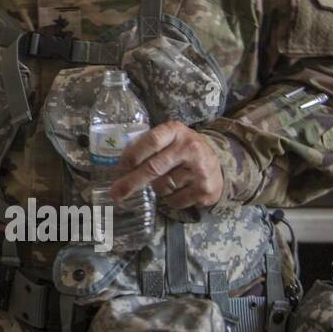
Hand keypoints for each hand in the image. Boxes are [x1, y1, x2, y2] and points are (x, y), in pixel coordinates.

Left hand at [110, 121, 224, 209]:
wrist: (217, 164)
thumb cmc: (182, 150)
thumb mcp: (169, 138)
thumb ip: (148, 146)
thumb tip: (119, 165)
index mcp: (176, 131)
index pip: (152, 141)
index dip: (133, 154)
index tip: (120, 165)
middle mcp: (189, 148)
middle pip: (153, 168)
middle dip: (131, 182)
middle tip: (115, 193)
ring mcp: (199, 170)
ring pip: (162, 186)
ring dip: (156, 188)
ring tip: (166, 179)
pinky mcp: (204, 190)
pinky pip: (174, 201)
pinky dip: (169, 199)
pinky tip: (178, 189)